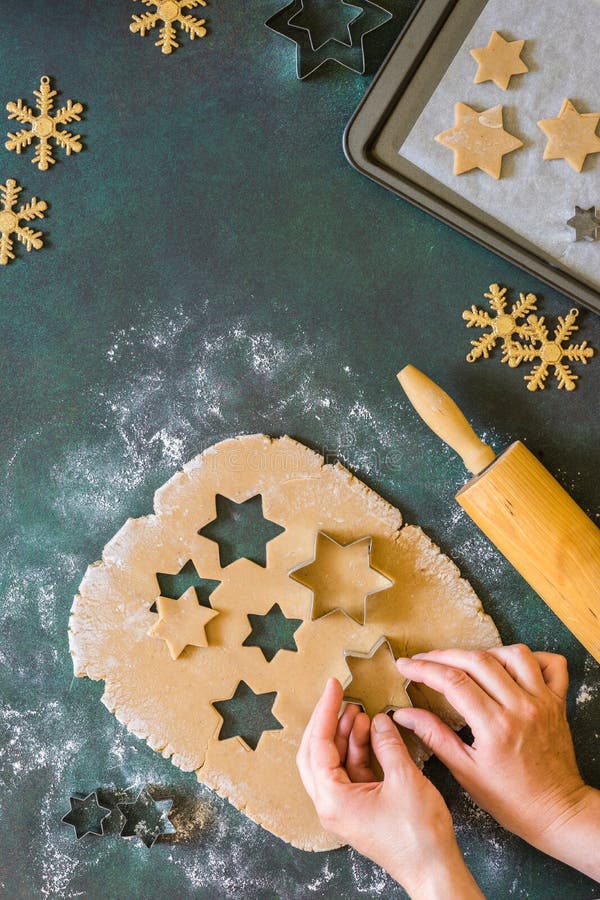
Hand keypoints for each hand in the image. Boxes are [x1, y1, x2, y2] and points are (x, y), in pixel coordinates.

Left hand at [297, 677, 482, 898]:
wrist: (434, 871)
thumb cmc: (419, 834)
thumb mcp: (404, 779)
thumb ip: (388, 744)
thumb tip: (379, 720)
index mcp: (333, 800)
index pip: (318, 745)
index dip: (325, 711)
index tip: (333, 686)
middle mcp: (330, 805)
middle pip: (315, 753)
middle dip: (328, 722)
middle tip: (340, 695)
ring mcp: (343, 808)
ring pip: (332, 762)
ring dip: (345, 735)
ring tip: (360, 711)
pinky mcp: (357, 809)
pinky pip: (349, 772)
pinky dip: (357, 750)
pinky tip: (370, 732)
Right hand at [394, 645, 599, 880]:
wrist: (556, 812)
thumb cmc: (511, 799)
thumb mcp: (465, 772)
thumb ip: (434, 736)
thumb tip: (403, 714)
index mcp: (494, 726)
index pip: (453, 681)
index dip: (424, 668)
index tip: (405, 666)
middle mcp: (520, 706)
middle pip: (478, 661)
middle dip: (444, 655)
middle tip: (425, 659)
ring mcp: (542, 701)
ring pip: (514, 654)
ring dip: (486, 652)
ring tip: (467, 663)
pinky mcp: (558, 702)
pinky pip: (551, 664)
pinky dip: (532, 657)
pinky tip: (511, 666)